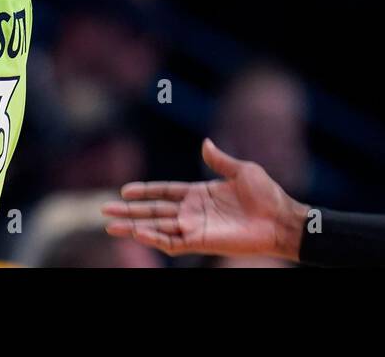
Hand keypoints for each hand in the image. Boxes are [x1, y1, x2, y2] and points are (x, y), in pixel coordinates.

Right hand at [102, 138, 308, 259]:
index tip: (124, 190)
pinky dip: (154, 238)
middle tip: (104, 211)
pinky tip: (137, 233)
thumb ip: (219, 160)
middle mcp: (192, 211)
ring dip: (134, 226)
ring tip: (110, 226)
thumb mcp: (241, 170)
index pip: (164, 191)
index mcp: (199, 192)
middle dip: (129, 211)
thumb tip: (205, 142)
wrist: (279, 218)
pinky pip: (172, 242)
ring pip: (156, 227)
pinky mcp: (200, 242)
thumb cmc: (265, 194)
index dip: (145, 190)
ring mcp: (195, 228)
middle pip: (153, 210)